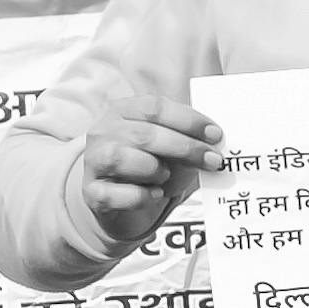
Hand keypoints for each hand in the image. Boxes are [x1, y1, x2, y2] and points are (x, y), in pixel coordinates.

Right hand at [63, 81, 219, 249]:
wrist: (118, 200)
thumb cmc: (148, 165)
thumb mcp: (166, 144)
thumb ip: (186, 136)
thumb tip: (215, 139)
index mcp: (122, 110)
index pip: (154, 107)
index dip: (188, 120)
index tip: (215, 134)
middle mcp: (103, 132)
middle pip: (144, 134)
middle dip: (184, 147)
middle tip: (212, 160)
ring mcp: (93, 161)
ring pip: (122, 158)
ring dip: (154, 169)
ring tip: (166, 176)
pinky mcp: (92, 192)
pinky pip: (116, 194)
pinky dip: (141, 195)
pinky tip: (155, 194)